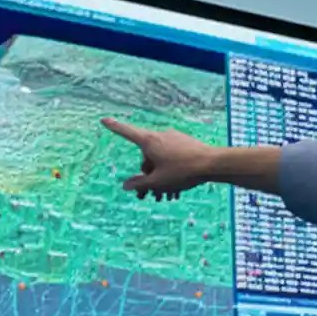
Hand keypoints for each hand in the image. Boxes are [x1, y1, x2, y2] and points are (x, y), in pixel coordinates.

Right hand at [101, 117, 218, 200]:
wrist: (212, 164)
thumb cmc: (183, 172)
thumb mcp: (158, 182)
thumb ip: (140, 184)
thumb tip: (126, 185)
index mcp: (149, 141)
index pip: (127, 132)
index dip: (114, 127)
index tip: (103, 120)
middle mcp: (160, 136)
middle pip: (146, 156)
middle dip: (146, 176)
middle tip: (148, 196)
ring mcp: (174, 138)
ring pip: (160, 159)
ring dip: (160, 176)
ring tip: (165, 196)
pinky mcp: (185, 143)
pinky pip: (172, 157)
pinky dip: (171, 170)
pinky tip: (177, 188)